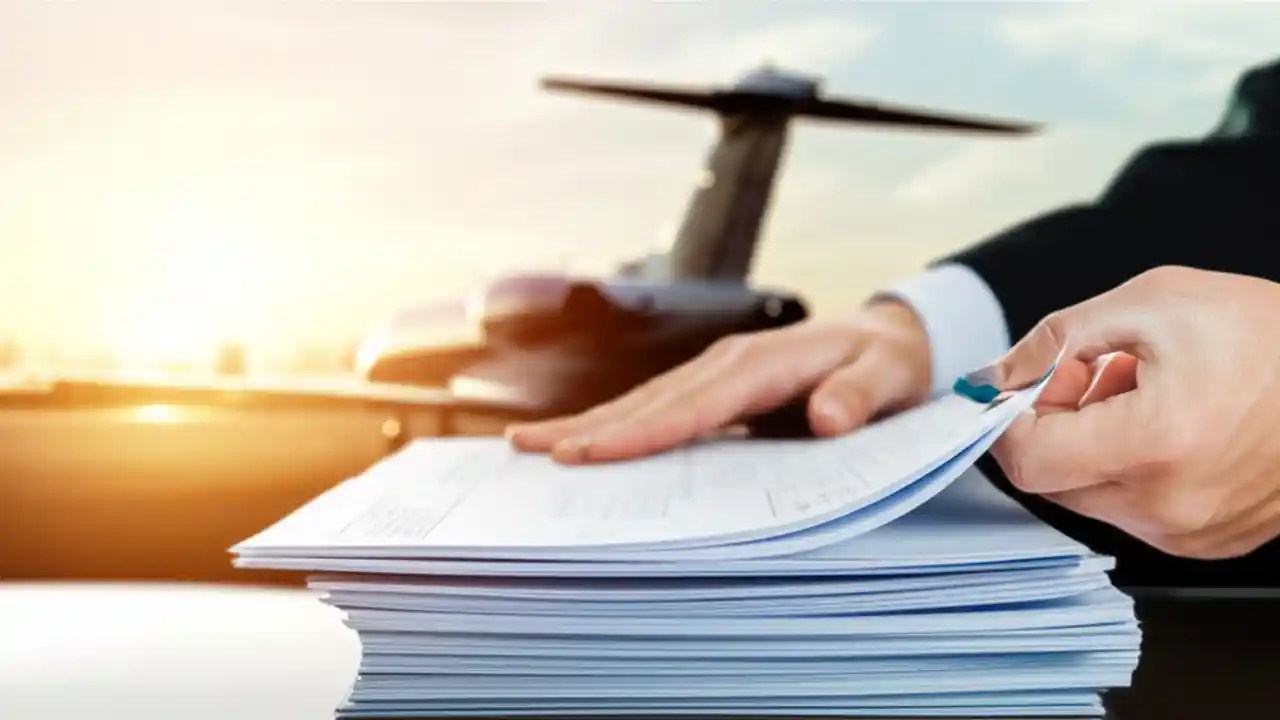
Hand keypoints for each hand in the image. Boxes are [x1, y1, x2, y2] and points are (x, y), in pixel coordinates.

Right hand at [505, 300, 932, 463]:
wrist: (889, 337)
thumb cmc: (889, 360)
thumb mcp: (892, 375)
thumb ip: (860, 395)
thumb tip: (826, 419)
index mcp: (764, 362)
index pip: (694, 405)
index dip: (642, 432)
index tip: (594, 453)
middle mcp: (729, 364)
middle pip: (651, 402)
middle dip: (593, 428)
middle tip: (534, 452)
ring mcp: (718, 374)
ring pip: (645, 403)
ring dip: (591, 425)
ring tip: (531, 445)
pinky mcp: (717, 390)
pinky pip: (660, 410)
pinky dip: (618, 426)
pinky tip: (585, 441)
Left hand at [990, 266, 1279, 558]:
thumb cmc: (1269, 335)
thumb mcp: (1151, 303)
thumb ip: (1055, 341)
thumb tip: (992, 376)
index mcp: (1154, 444)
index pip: (1027, 459)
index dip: (1007, 417)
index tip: (1017, 385)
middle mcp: (1170, 506)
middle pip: (1052, 479)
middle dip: (1052, 423)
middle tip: (1090, 373)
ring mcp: (1191, 533)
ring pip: (1088, 495)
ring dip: (1088, 444)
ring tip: (1139, 392)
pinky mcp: (1209, 543)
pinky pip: (1131, 510)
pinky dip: (1126, 468)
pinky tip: (1166, 424)